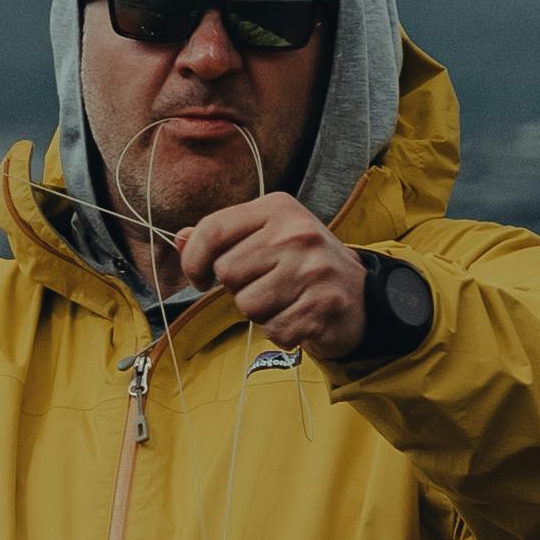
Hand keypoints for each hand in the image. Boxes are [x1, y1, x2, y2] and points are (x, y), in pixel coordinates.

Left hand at [173, 192, 367, 357]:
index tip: (199, 277)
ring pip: (248, 305)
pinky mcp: (323, 306)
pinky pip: (273, 330)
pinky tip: (298, 316)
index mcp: (278, 208)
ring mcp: (313, 269)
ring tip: (284, 300)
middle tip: (265, 284)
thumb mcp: (265, 236)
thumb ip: (222, 237)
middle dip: (237, 288)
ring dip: (259, 313)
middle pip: (227, 272)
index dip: (194, 259)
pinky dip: (281, 331)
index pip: (213, 229)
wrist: (360, 294)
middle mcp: (297, 233)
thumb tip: (179, 239)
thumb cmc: (301, 263)